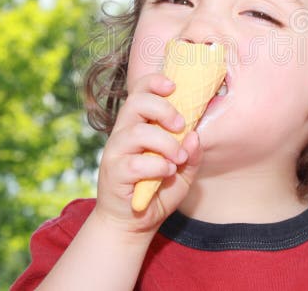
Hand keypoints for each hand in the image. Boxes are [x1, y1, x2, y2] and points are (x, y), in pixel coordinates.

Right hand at [93, 72, 202, 235]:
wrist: (132, 224)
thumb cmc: (157, 191)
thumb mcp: (183, 171)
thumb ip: (192, 153)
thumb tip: (194, 135)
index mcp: (138, 125)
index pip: (139, 91)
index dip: (154, 82)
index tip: (174, 86)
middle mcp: (123, 133)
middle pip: (136, 103)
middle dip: (163, 109)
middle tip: (181, 125)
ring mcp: (115, 152)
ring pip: (137, 131)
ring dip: (165, 143)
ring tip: (178, 158)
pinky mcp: (113, 173)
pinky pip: (136, 162)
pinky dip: (157, 165)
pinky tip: (167, 172)